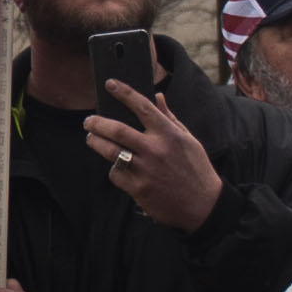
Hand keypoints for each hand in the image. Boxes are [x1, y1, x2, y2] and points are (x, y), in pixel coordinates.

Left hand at [82, 75, 221, 232]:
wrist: (203, 206)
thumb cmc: (196, 170)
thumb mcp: (189, 140)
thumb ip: (170, 118)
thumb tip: (157, 97)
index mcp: (169, 135)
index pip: (142, 107)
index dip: (124, 93)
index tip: (110, 84)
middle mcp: (155, 150)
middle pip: (117, 130)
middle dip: (97, 123)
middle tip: (88, 121)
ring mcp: (145, 170)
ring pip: (110, 151)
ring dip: (95, 142)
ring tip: (91, 138)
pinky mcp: (138, 189)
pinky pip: (116, 174)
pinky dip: (113, 169)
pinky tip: (115, 167)